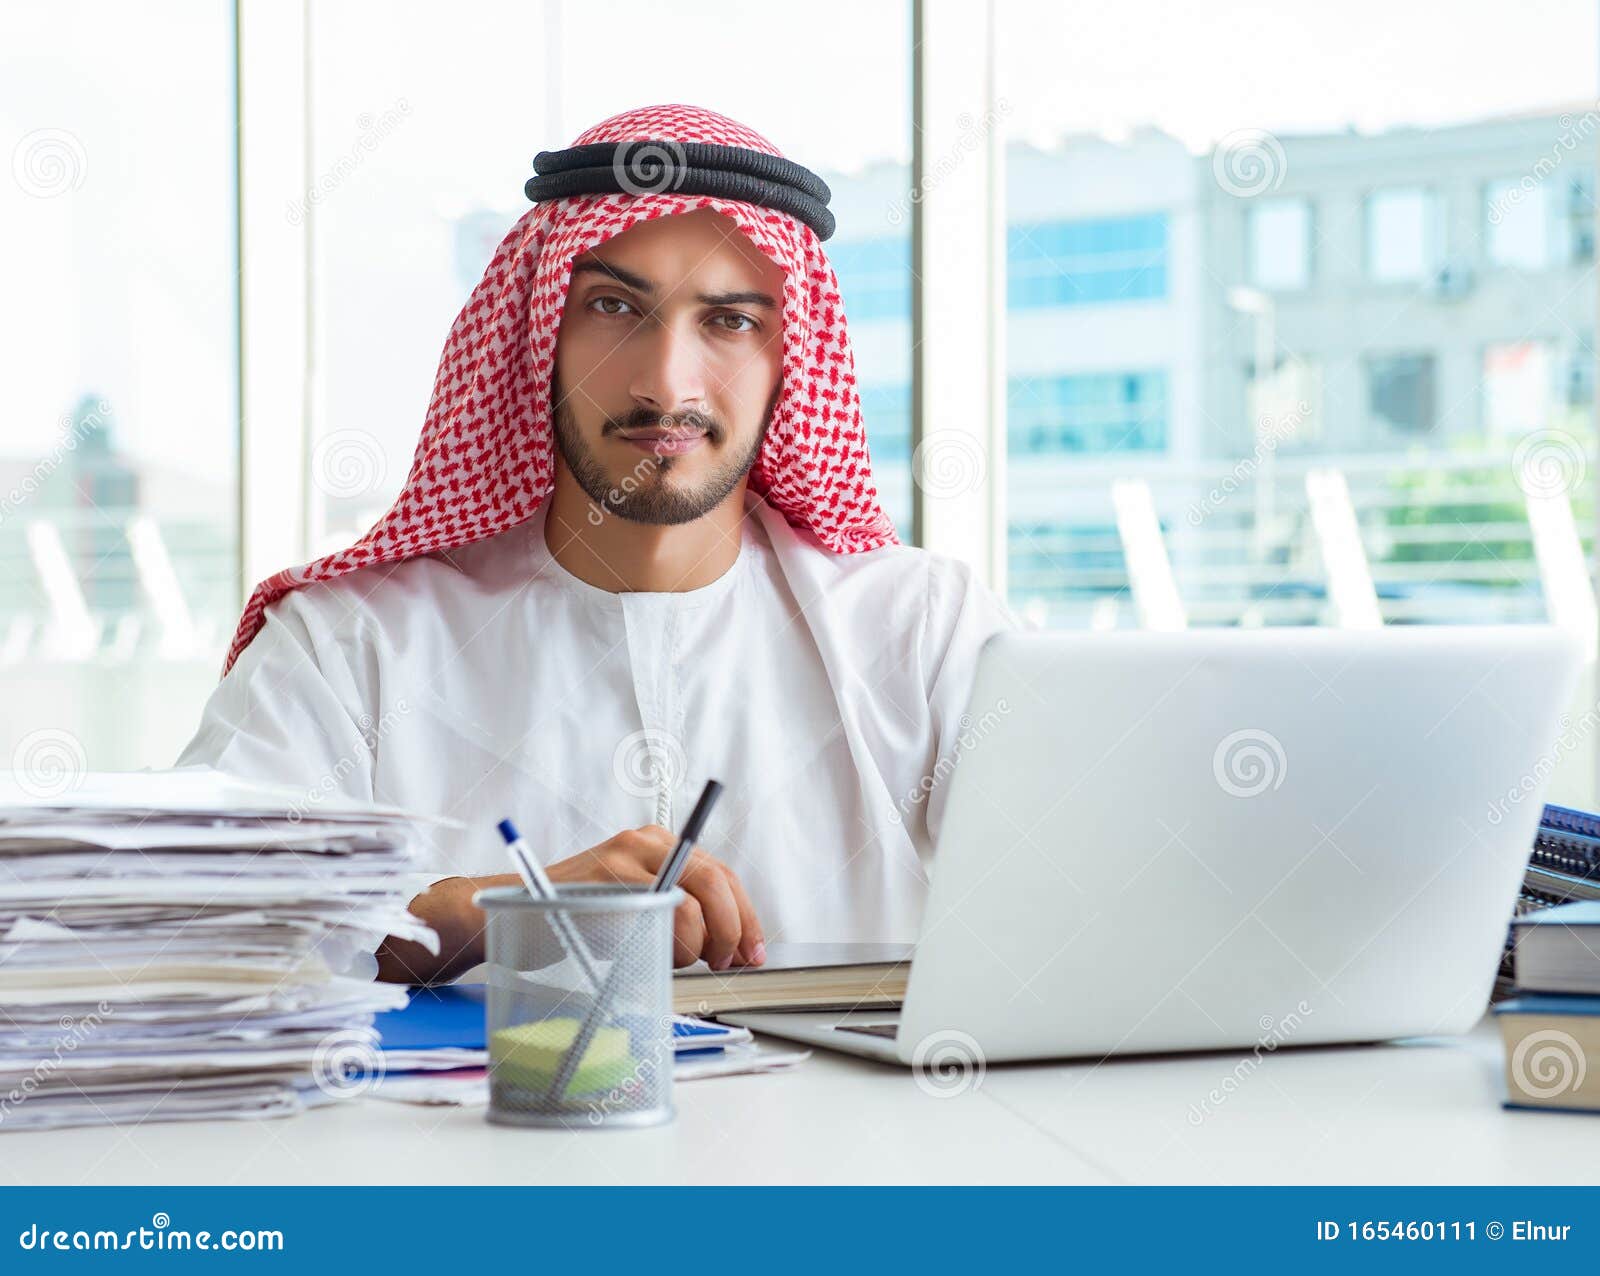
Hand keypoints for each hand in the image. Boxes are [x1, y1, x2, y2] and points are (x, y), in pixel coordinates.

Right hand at [546, 825, 766, 970]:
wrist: (522, 913)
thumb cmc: (584, 919)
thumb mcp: (642, 910)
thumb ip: (682, 915)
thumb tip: (730, 946)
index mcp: (663, 845)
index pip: (724, 875)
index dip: (746, 917)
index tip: (752, 951)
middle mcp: (649, 841)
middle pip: (718, 881)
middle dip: (733, 930)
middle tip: (727, 962)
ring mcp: (628, 854)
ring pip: (695, 899)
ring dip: (698, 944)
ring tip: (681, 960)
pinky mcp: (610, 875)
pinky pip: (663, 910)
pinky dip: (673, 941)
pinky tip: (659, 953)